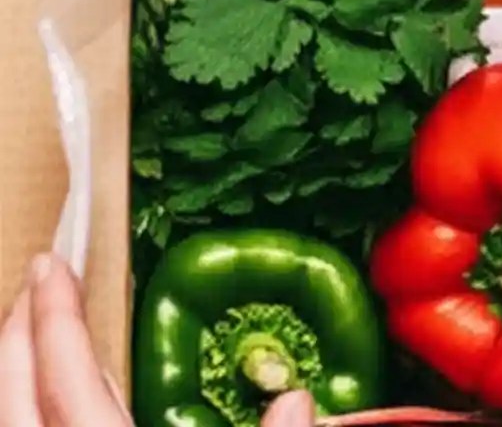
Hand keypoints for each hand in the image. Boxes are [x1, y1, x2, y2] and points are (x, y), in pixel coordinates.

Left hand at [0, 252, 315, 425]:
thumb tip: (298, 398)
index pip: (65, 373)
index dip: (55, 315)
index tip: (52, 265)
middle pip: (13, 391)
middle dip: (19, 330)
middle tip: (37, 283)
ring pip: (8, 417)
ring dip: (15, 368)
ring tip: (33, 332)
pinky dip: (26, 406)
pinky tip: (49, 401)